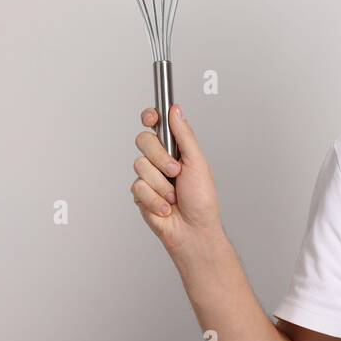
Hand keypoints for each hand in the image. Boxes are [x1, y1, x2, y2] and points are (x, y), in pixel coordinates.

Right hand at [130, 104, 223, 258]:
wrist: (193, 230)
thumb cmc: (202, 199)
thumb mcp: (197, 162)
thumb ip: (184, 135)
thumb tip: (175, 110)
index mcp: (176, 149)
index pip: (156, 125)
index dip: (150, 117)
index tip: (151, 117)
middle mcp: (160, 160)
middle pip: (143, 141)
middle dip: (160, 157)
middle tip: (175, 172)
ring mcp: (149, 176)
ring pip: (140, 165)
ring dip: (161, 184)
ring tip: (174, 196)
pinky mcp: (140, 194)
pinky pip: (138, 188)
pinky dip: (155, 199)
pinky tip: (165, 207)